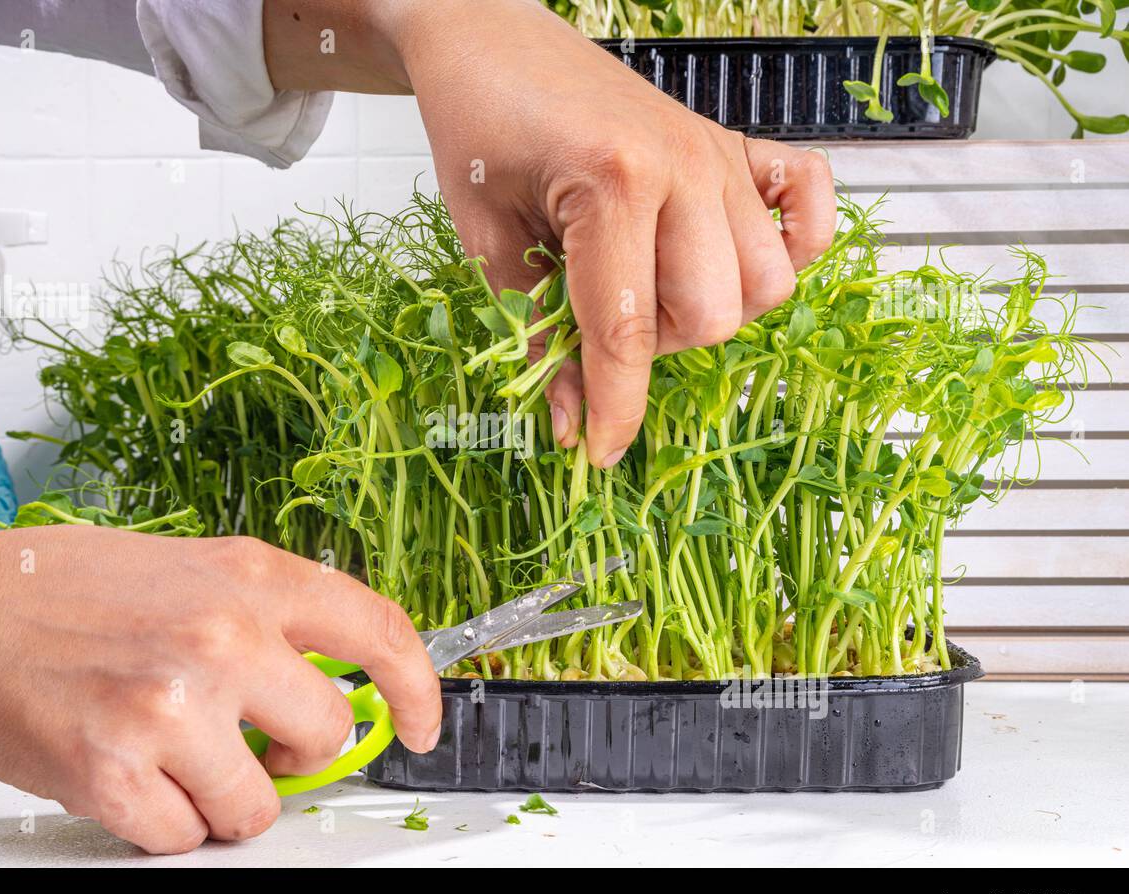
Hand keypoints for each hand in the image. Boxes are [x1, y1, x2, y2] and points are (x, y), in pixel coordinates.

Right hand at [0, 519, 440, 853]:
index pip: (379, 632)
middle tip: (251, 744)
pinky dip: (165, 824)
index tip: (419, 726)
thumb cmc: (65, 590)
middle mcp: (224, 638)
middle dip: (295, 754)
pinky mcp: (117, 772)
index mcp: (250, 578)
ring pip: (260, 806)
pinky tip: (132, 777)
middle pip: (328, 735)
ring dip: (226, 799)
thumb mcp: (191, 567)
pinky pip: (186, 839)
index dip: (417, 689)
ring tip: (176, 760)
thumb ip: (269, 615)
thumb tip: (335, 673)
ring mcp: (172, 708)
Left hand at [265, 0, 835, 465]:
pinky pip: (811, 208)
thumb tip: (573, 423)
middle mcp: (684, 167)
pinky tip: (731, 254)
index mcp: (613, 185)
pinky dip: (794, 244)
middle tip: (600, 320)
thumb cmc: (479, 126)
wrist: (490, 34)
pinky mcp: (736, 144)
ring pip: (766, 282)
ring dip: (710, 310)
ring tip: (651, 286)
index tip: (599, 455)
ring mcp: (719, 153)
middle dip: (653, 350)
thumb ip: (536, 332)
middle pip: (713, 317)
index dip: (613, 408)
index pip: (626, 331)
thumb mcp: (488, 239)